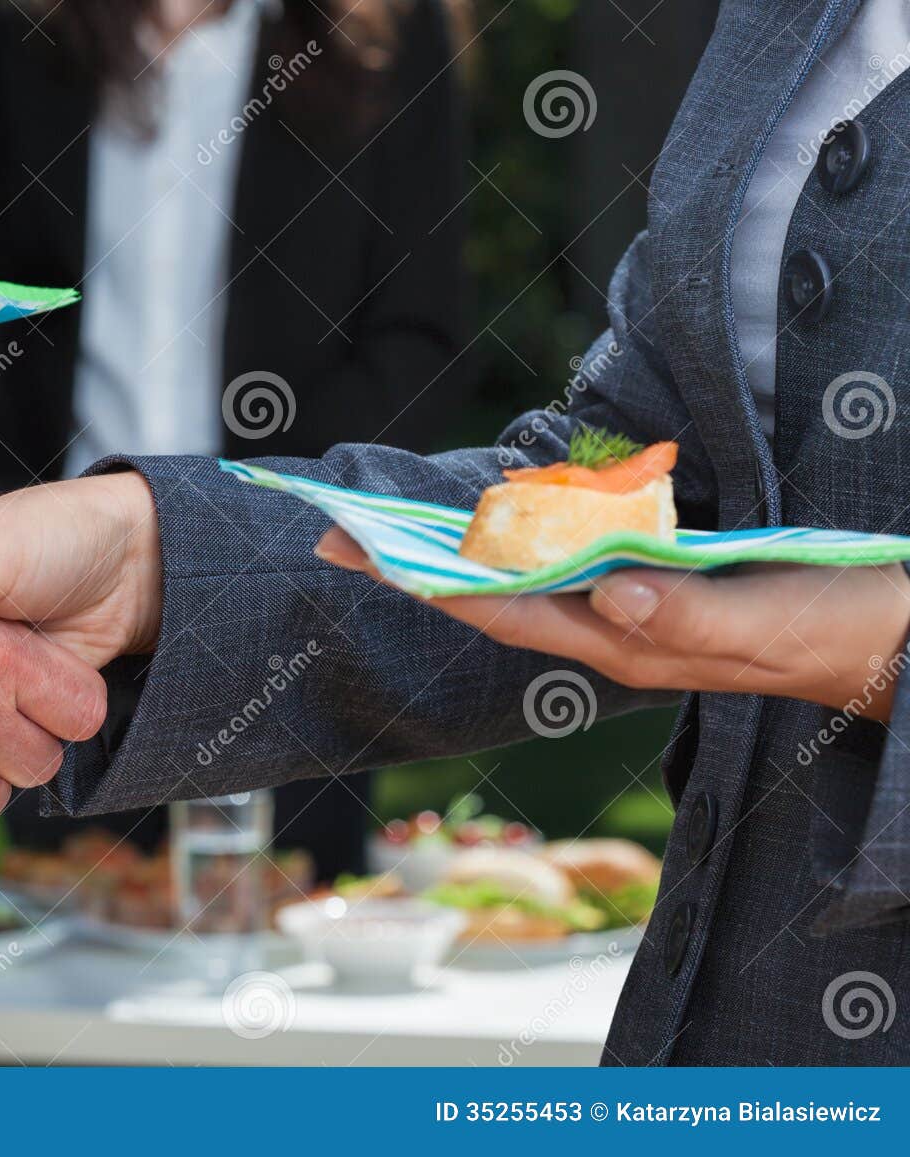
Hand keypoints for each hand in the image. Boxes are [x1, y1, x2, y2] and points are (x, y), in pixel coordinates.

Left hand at [317, 527, 909, 720]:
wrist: (898, 645)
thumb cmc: (842, 632)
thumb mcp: (773, 622)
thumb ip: (691, 614)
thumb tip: (607, 591)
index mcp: (628, 643)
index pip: (504, 609)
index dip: (428, 582)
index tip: (361, 553)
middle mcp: (616, 631)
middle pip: (492, 596)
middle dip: (415, 567)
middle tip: (336, 533)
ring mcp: (635, 612)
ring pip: (523, 580)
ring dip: (456, 553)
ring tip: (390, 528)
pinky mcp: (663, 587)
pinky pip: (568, 561)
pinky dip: (519, 538)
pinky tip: (496, 520)